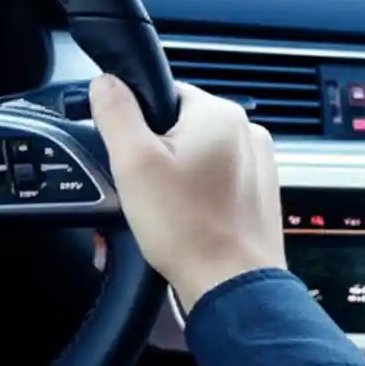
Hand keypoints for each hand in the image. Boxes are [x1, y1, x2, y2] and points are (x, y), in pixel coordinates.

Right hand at [89, 75, 284, 311]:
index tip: (130, 157)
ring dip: (173, 176)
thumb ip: (116, 113)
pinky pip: (214, 180)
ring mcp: (258, 163)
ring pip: (196, 155)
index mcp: (219, 113)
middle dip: (153, 155)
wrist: (230, 284)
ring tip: (163, 210)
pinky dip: (195, 194)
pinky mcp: (258, 192)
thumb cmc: (185, 227)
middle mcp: (246, 131)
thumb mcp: (133, 162)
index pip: (162, 94)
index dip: (135, 125)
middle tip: (142, 190)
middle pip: (178, 127)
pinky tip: (184, 218)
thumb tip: (106, 81)